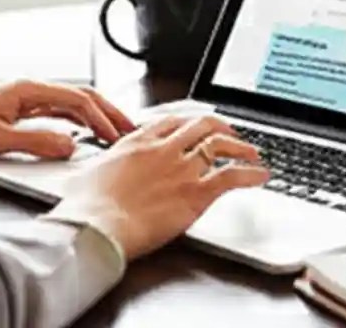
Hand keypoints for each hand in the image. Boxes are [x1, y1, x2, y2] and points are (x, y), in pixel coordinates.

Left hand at [0, 81, 135, 158]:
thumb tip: (71, 145)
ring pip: (71, 104)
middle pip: (80, 97)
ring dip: (95, 117)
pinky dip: (77, 122)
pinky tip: (85, 134)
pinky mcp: (19, 112)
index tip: (116, 135)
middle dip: (107, 112)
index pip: (76, 99)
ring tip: (115, 132)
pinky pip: (58, 113)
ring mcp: (25, 100)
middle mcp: (29, 91)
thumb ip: (37, 142)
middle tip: (130, 129)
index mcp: (27, 90)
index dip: (101, 117)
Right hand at [51, 115, 270, 259]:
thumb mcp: (86, 174)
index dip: (190, 121)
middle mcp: (162, 149)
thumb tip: (92, 173)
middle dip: (221, 127)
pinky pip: (231, 176)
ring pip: (220, 146)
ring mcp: (180, 169)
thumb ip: (100, 168)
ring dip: (240, 147)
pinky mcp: (195, 194)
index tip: (197, 124)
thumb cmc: (86, 206)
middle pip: (201, 125)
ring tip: (253, 152)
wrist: (96, 225)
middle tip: (231, 133)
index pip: (172, 121)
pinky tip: (260, 175)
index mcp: (137, 141)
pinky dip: (250, 173)